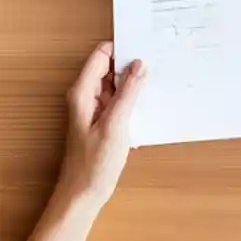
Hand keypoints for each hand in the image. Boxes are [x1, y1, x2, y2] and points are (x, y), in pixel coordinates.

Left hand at [57, 42, 147, 209]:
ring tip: (158, 79)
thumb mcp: (115, 126)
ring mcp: (95, 109)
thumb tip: (139, 65)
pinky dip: (132, 99)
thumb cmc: (93, 165)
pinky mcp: (103, 121)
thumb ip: (128, 94)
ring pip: (116, 84)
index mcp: (82, 92)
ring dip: (134, 82)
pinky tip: (149, 103)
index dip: (121, 47)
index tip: (145, 45)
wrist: (83, 195)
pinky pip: (119, 100)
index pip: (101, 55)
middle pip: (110, 67)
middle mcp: (86, 96)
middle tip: (157, 60)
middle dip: (131, 63)